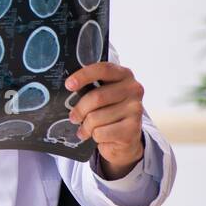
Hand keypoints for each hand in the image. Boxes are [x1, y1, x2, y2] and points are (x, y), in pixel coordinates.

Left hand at [66, 63, 145, 177]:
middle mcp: (134, 89)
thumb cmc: (108, 110)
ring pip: (96, 118)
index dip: (84, 76)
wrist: (126, 136)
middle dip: (79, 110)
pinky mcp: (133, 129)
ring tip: (87, 128)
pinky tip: (99, 135)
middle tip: (73, 117)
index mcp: (124, 75)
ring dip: (86, 126)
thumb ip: (90, 87)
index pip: (104, 69)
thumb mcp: (102, 94)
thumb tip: (69, 87)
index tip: (69, 85)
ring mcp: (136, 109)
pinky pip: (101, 133)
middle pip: (96, 97)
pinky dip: (94, 136)